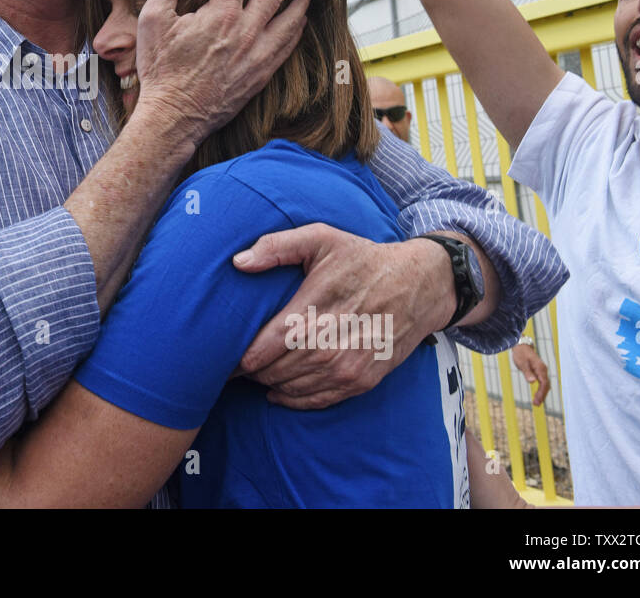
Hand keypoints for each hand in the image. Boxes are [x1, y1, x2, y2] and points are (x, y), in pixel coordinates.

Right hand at [133, 0, 310, 143]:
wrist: (174, 117)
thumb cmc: (161, 69)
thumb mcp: (153, 20)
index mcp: (220, 13)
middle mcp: (245, 31)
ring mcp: (257, 54)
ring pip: (289, 19)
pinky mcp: (261, 75)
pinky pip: (287, 47)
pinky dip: (297, 30)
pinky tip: (300, 22)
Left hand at [232, 224, 454, 408]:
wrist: (420, 285)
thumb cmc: (363, 259)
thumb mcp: (321, 238)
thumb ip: (277, 247)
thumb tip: (238, 263)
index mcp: (313, 311)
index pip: (263, 347)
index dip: (237, 358)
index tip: (219, 355)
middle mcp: (330, 345)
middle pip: (273, 371)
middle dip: (250, 370)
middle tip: (233, 364)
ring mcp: (348, 366)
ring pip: (291, 387)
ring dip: (269, 384)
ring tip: (254, 374)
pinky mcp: (362, 380)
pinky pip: (318, 400)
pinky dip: (294, 399)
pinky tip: (278, 392)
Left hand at [511, 342, 550, 406]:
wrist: (521, 346)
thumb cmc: (521, 354)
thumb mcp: (522, 363)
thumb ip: (527, 372)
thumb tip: (533, 381)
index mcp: (540, 368)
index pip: (544, 383)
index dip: (541, 393)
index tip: (537, 400)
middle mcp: (543, 370)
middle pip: (546, 385)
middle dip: (542, 395)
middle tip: (536, 405)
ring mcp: (542, 371)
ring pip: (545, 384)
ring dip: (542, 394)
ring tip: (536, 403)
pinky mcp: (539, 371)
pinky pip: (542, 382)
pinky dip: (540, 389)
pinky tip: (537, 395)